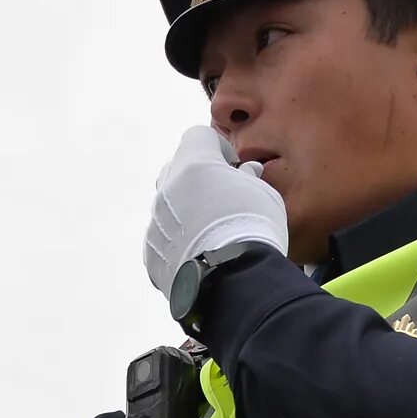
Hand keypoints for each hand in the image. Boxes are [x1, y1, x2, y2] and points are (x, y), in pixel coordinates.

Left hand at [143, 125, 287, 303]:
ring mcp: (156, 222)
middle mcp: (167, 189)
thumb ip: (249, 178)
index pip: (198, 136)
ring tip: (214, 232)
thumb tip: (246, 173)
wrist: (233, 280)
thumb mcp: (264, 194)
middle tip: (222, 197)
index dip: (218, 148)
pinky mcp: (151, 253)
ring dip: (187, 212)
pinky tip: (203, 255)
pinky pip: (163, 239)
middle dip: (197, 178)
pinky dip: (179, 242)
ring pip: (168, 206)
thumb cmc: (254, 229)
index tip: (233, 168)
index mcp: (195, 165)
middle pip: (176, 169)